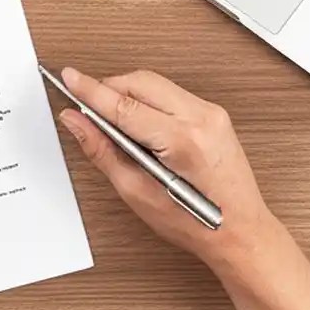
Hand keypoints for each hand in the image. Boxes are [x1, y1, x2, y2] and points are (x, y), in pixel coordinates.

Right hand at [57, 68, 275, 267]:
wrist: (241, 231)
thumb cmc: (197, 223)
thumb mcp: (137, 192)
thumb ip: (102, 151)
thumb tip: (78, 123)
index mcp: (182, 141)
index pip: (123, 105)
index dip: (90, 90)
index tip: (69, 77)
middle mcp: (201, 119)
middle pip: (139, 82)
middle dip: (108, 88)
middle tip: (86, 108)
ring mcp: (211, 113)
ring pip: (155, 83)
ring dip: (127, 94)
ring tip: (112, 122)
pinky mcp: (214, 114)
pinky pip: (171, 93)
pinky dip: (148, 101)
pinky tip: (139, 123)